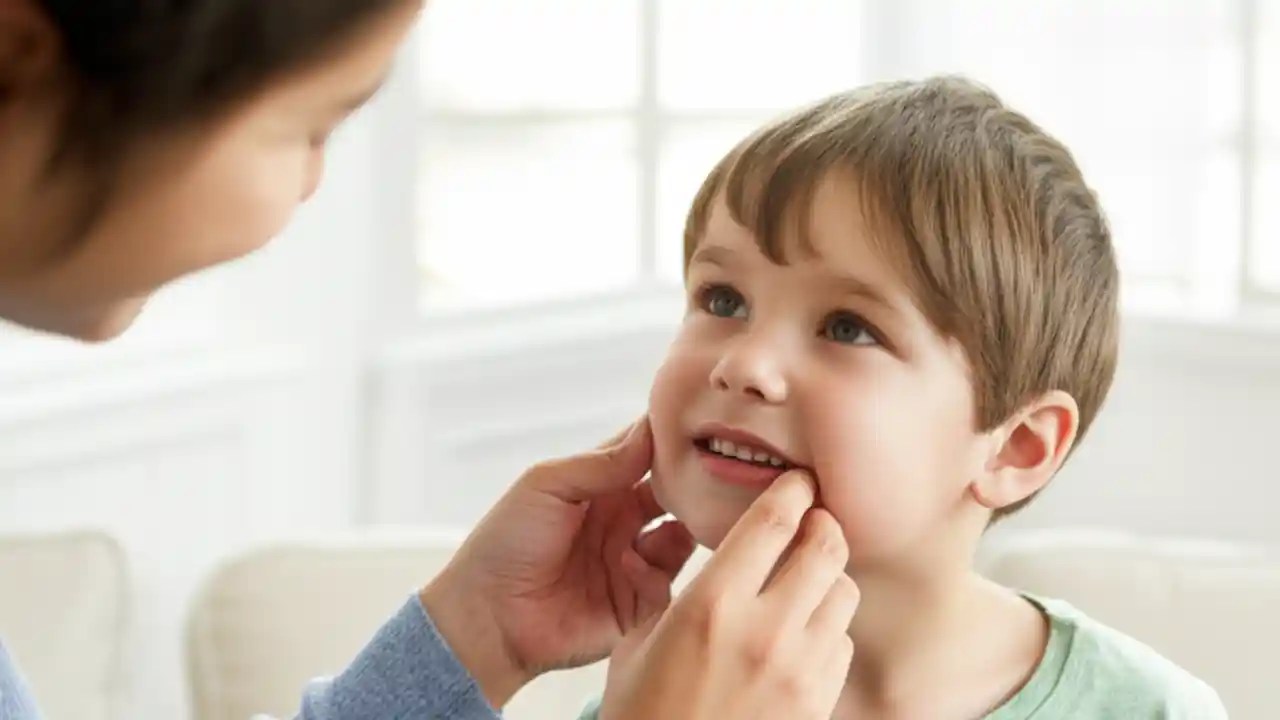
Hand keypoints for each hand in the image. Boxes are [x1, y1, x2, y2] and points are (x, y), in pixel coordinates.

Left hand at [419, 419, 695, 707]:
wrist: (488, 616)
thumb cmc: (506, 541)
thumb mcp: (547, 485)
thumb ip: (600, 463)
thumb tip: (651, 432)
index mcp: (600, 488)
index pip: (646, 456)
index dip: (670, 444)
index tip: (695, 431)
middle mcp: (621, 521)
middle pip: (672, 496)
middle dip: (689, 486)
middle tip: (703, 478)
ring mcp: (630, 562)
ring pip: (680, 538)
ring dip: (683, 527)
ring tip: (674, 521)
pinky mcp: (634, 605)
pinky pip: (665, 584)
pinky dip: (652, 571)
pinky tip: (626, 565)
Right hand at [599, 471, 859, 719]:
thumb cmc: (642, 718)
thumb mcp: (637, 645)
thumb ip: (671, 593)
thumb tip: (684, 556)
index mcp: (712, 603)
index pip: (774, 519)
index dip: (793, 489)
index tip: (798, 481)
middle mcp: (764, 629)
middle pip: (825, 545)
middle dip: (822, 524)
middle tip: (812, 521)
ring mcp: (799, 669)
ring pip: (844, 592)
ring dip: (829, 577)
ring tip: (805, 582)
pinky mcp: (819, 703)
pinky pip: (843, 644)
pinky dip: (830, 630)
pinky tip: (802, 636)